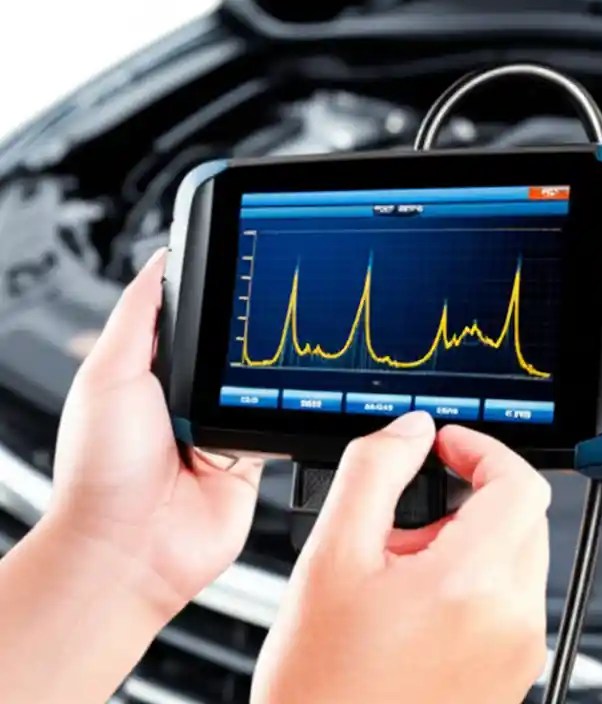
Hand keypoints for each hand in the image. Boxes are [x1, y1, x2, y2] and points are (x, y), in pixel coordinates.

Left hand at [47, 249, 263, 617]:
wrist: (130, 550)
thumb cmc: (101, 471)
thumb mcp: (109, 373)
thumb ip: (139, 315)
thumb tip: (165, 258)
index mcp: (150, 371)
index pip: (194, 316)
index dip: (218, 291)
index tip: (246, 264)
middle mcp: (189, 398)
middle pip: (237, 345)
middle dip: (252, 335)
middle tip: (268, 318)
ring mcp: (224, 428)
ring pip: (268, 382)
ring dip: (275, 378)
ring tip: (272, 370)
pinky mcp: (254, 459)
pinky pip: (286, 426)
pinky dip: (293, 416)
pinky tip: (292, 405)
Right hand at [251, 413, 551, 703]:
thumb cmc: (321, 688)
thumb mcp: (329, 561)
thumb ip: (373, 474)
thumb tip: (410, 431)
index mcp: (473, 583)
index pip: (520, 482)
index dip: (482, 449)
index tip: (445, 447)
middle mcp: (513, 618)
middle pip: (523, 518)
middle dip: (469, 501)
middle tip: (405, 524)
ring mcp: (520, 650)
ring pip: (517, 559)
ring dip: (470, 544)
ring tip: (400, 576)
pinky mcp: (514, 675)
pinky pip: (511, 603)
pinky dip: (475, 586)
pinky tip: (416, 611)